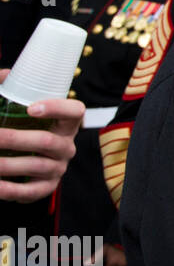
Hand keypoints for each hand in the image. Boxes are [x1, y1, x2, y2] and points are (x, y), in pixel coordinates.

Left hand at [0, 71, 83, 201]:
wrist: (17, 163)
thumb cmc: (20, 129)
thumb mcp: (18, 110)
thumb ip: (9, 90)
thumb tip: (6, 74)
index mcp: (65, 124)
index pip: (75, 111)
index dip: (57, 108)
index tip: (30, 108)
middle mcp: (66, 146)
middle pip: (47, 141)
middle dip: (14, 139)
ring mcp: (58, 168)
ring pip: (36, 166)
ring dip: (6, 164)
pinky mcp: (46, 188)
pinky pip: (30, 191)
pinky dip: (8, 190)